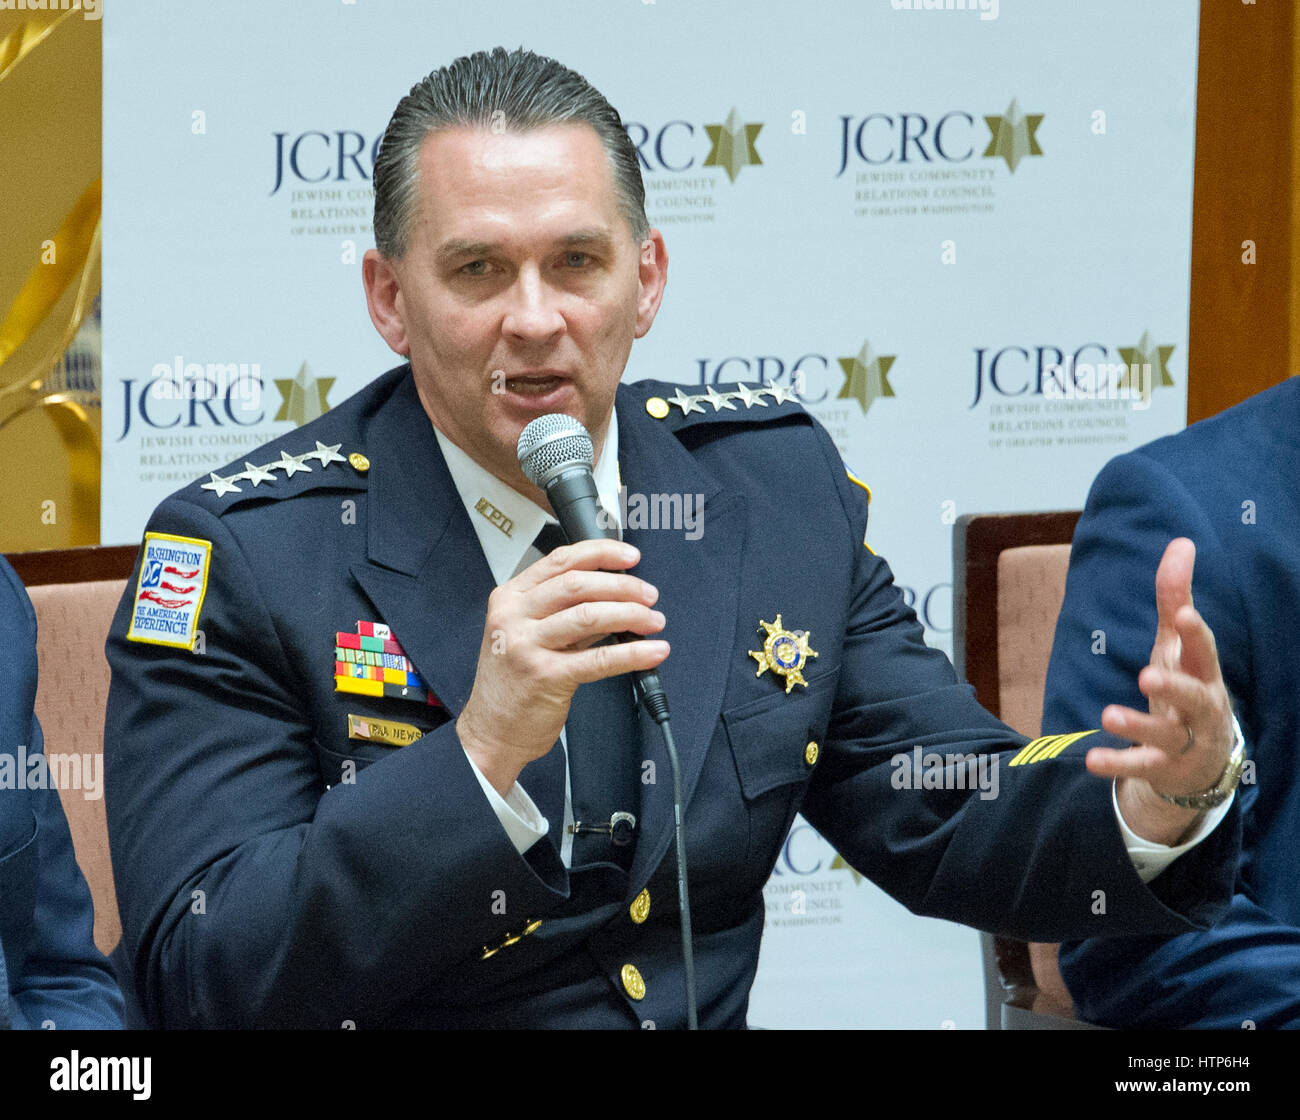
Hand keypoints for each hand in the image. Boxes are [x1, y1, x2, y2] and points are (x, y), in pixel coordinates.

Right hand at [457, 539, 668, 795]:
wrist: (490, 732)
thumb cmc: (511, 684)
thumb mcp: (524, 634)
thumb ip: (561, 611)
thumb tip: (614, 593)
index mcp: (509, 598)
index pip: (560, 561)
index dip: (601, 553)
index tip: (630, 556)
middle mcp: (513, 617)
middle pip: (578, 584)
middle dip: (623, 586)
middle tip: (649, 595)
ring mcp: (526, 646)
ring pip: (589, 616)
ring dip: (631, 615)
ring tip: (654, 621)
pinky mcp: (544, 676)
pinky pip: (598, 659)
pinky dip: (632, 653)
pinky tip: (652, 652)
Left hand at [1085, 538, 1234, 844]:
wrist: (1202, 762)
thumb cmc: (1187, 688)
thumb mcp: (1178, 646)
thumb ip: (1175, 598)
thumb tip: (1181, 542)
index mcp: (1204, 675)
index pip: (1204, 653)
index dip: (1195, 635)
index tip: (1182, 616)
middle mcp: (1200, 710)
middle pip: (1194, 698)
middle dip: (1173, 687)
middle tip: (1146, 676)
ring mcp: (1183, 743)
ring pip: (1164, 735)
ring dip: (1137, 725)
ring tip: (1107, 714)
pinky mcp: (1162, 768)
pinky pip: (1140, 766)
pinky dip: (1118, 763)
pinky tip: (1091, 760)